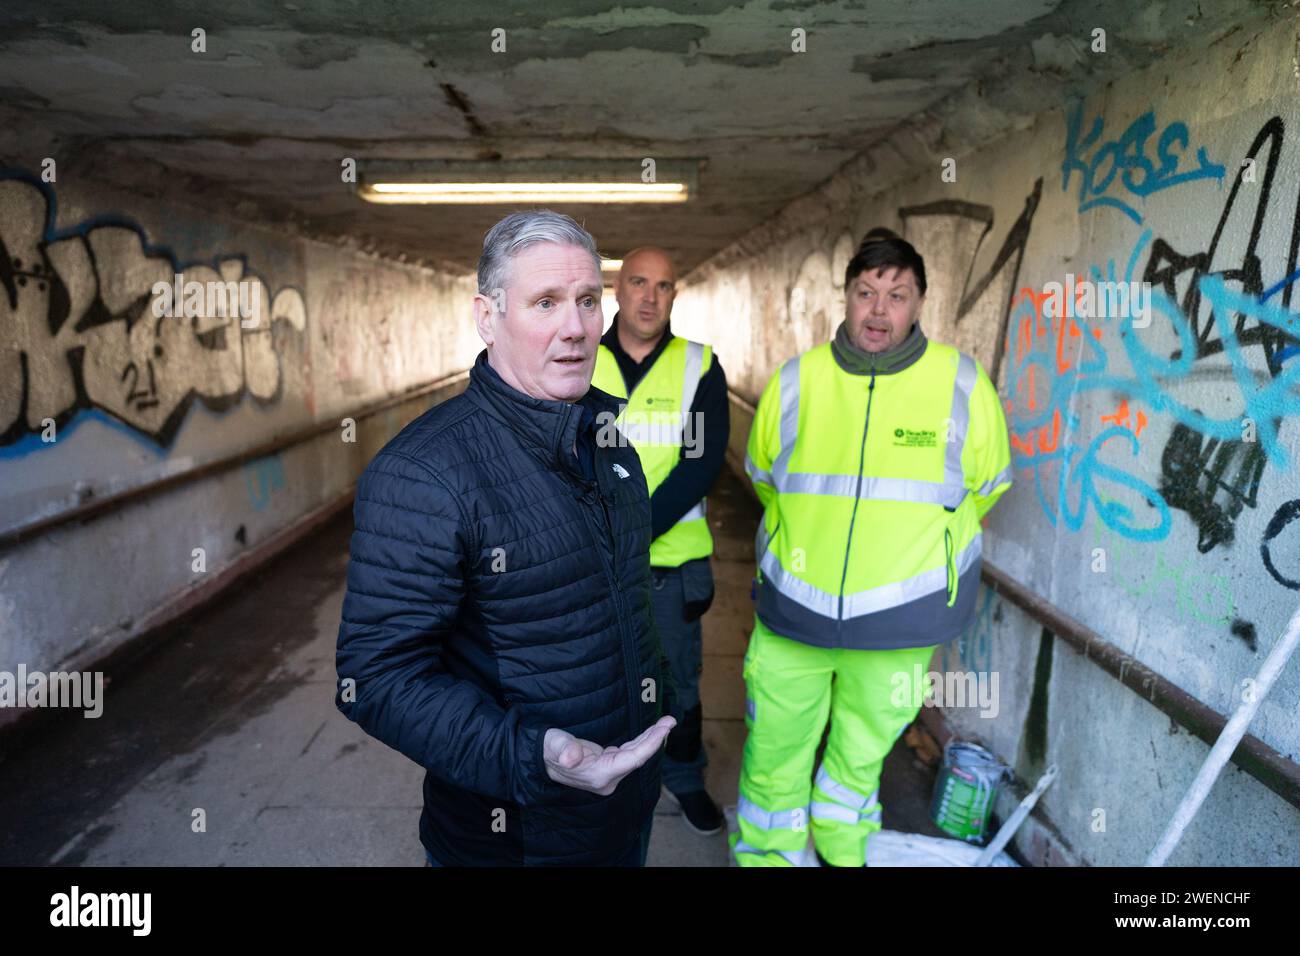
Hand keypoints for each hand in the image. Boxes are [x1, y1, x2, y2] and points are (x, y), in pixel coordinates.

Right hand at [543, 716, 675, 794]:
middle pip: (638, 758)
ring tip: (665, 722)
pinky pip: (629, 754)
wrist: (538, 759)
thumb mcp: (554, 744)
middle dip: (655, 739)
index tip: (664, 728)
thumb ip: (564, 749)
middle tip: (670, 720)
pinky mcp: (606, 766)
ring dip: (650, 740)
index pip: (633, 759)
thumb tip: (570, 757)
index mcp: (599, 775)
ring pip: (635, 756)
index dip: (651, 744)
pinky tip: (651, 732)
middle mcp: (607, 779)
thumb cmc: (547, 749)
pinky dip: (641, 743)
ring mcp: (608, 774)